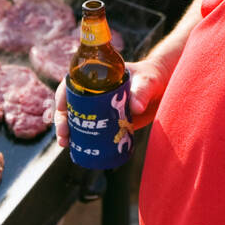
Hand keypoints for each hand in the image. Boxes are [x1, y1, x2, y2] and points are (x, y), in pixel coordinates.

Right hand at [53, 57, 172, 147]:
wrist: (163, 89)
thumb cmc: (152, 78)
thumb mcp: (147, 82)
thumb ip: (142, 92)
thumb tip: (136, 108)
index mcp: (97, 76)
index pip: (73, 83)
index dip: (62, 95)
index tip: (60, 108)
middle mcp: (94, 92)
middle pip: (70, 104)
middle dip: (62, 119)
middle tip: (64, 133)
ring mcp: (99, 107)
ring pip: (76, 118)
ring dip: (67, 131)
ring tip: (65, 144)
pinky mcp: (107, 121)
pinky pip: (89, 129)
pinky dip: (80, 139)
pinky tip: (75, 149)